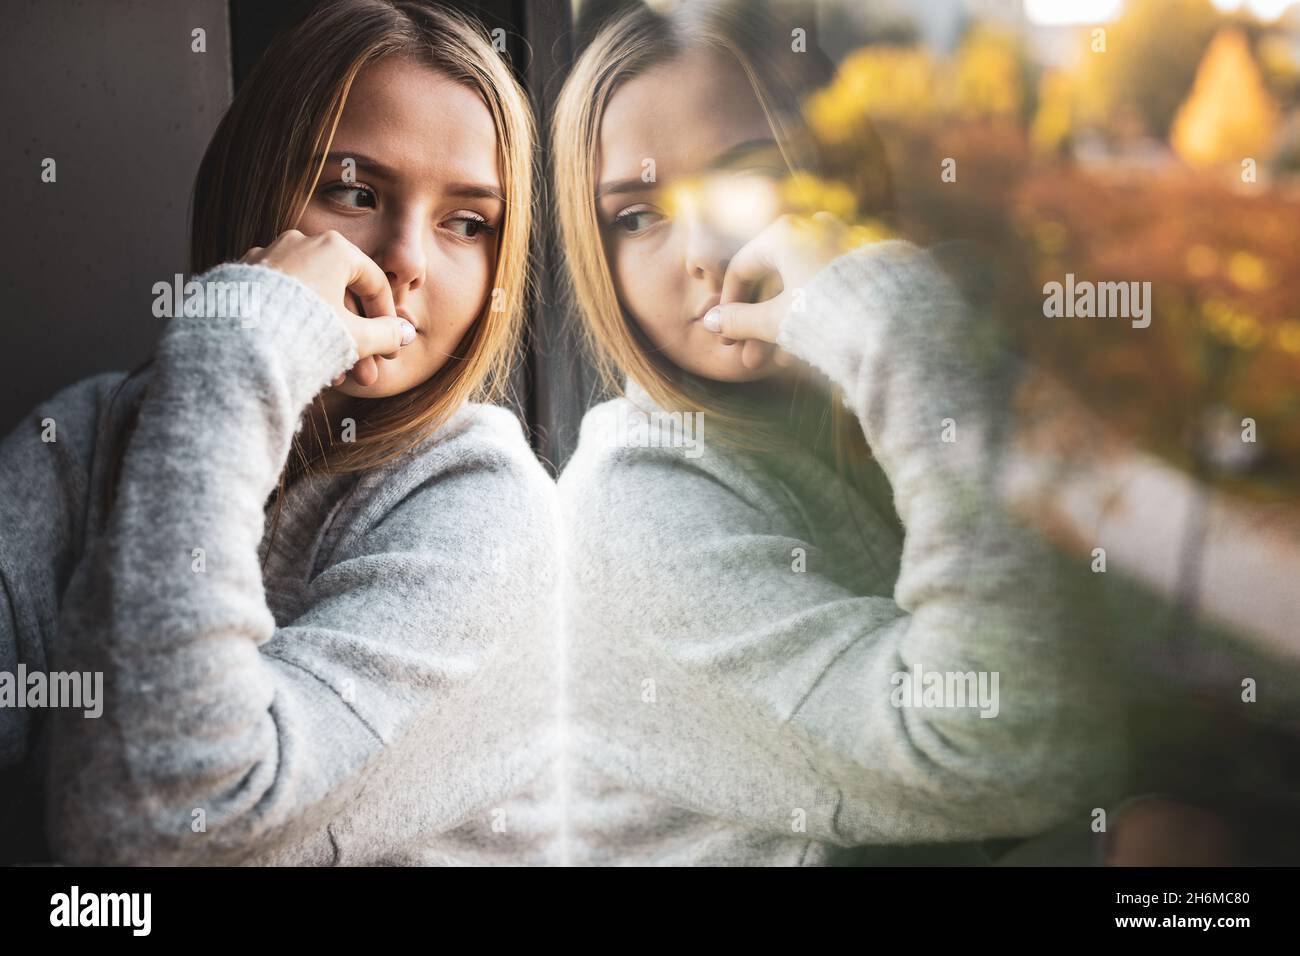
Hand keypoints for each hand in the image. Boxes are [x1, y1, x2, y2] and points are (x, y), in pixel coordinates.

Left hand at [240, 230, 414, 387]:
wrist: (237, 344)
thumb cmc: (304, 333)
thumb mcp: (356, 337)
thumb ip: (386, 334)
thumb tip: (405, 334)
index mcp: (332, 247)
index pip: (374, 282)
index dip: (388, 318)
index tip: (390, 346)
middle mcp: (299, 243)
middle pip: (339, 295)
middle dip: (355, 338)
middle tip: (365, 373)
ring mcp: (266, 258)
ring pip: (309, 302)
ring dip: (327, 338)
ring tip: (334, 377)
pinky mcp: (241, 279)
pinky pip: (280, 303)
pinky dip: (296, 328)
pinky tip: (302, 360)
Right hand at [706, 212, 860, 370]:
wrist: (891, 320)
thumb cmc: (826, 314)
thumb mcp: (775, 321)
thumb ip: (739, 320)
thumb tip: (711, 322)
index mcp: (784, 232)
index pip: (742, 266)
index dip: (730, 304)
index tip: (726, 333)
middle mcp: (812, 229)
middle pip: (773, 280)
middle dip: (758, 323)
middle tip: (750, 357)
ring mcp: (840, 241)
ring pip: (799, 287)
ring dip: (783, 324)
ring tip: (777, 362)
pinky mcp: (863, 261)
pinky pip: (825, 287)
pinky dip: (811, 313)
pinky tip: (806, 348)